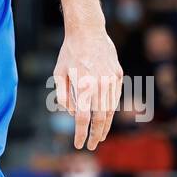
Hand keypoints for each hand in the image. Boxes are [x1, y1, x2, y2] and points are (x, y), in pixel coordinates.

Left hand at [51, 29, 122, 150]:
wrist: (88, 31)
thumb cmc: (69, 53)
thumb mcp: (59, 74)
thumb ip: (64, 96)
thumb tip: (74, 114)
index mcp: (82, 86)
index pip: (83, 118)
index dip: (82, 134)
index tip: (79, 145)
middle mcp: (99, 85)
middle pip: (100, 118)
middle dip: (96, 135)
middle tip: (92, 145)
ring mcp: (111, 80)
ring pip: (110, 110)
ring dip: (105, 125)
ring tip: (100, 135)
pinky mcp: (118, 75)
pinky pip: (115, 97)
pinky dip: (110, 109)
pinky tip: (105, 116)